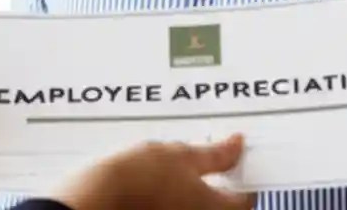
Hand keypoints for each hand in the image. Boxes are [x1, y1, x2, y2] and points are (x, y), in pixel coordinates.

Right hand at [48, 135, 255, 209]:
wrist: (100, 197)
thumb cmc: (141, 177)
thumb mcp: (181, 154)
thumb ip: (215, 153)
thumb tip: (237, 144)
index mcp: (216, 208)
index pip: (246, 198)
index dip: (241, 176)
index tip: (231, 159)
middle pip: (223, 206)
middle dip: (217, 184)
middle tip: (205, 160)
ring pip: (196, 206)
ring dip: (193, 190)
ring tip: (176, 168)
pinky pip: (177, 208)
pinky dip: (175, 198)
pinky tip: (159, 182)